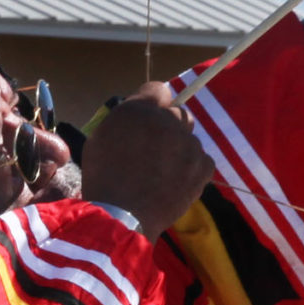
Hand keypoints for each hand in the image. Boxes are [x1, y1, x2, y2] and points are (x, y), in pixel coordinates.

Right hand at [82, 82, 213, 240]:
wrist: (121, 215)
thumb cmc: (103, 177)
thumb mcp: (100, 137)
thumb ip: (125, 119)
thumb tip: (140, 117)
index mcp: (141, 108)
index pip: (159, 89)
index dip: (153, 105)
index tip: (148, 120)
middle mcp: (170, 120)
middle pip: (179, 114)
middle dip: (169, 127)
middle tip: (155, 150)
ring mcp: (190, 144)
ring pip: (190, 140)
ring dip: (180, 151)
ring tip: (163, 174)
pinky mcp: (203, 167)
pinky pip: (202, 161)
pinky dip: (192, 170)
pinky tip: (175, 183)